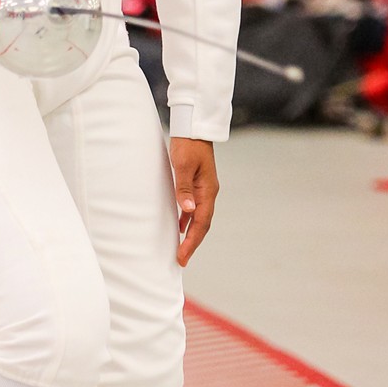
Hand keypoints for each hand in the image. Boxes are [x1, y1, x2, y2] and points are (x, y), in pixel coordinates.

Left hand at [169, 137, 218, 267]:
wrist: (194, 127)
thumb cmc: (188, 144)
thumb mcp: (183, 166)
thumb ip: (184, 188)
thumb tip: (187, 211)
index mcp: (207, 190)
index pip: (201, 223)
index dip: (192, 241)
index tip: (182, 256)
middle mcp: (208, 192)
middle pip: (202, 224)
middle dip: (192, 243)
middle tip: (181, 260)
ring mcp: (204, 189)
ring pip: (198, 218)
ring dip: (190, 234)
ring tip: (180, 249)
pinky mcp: (197, 184)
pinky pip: (193, 208)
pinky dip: (187, 220)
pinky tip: (179, 227)